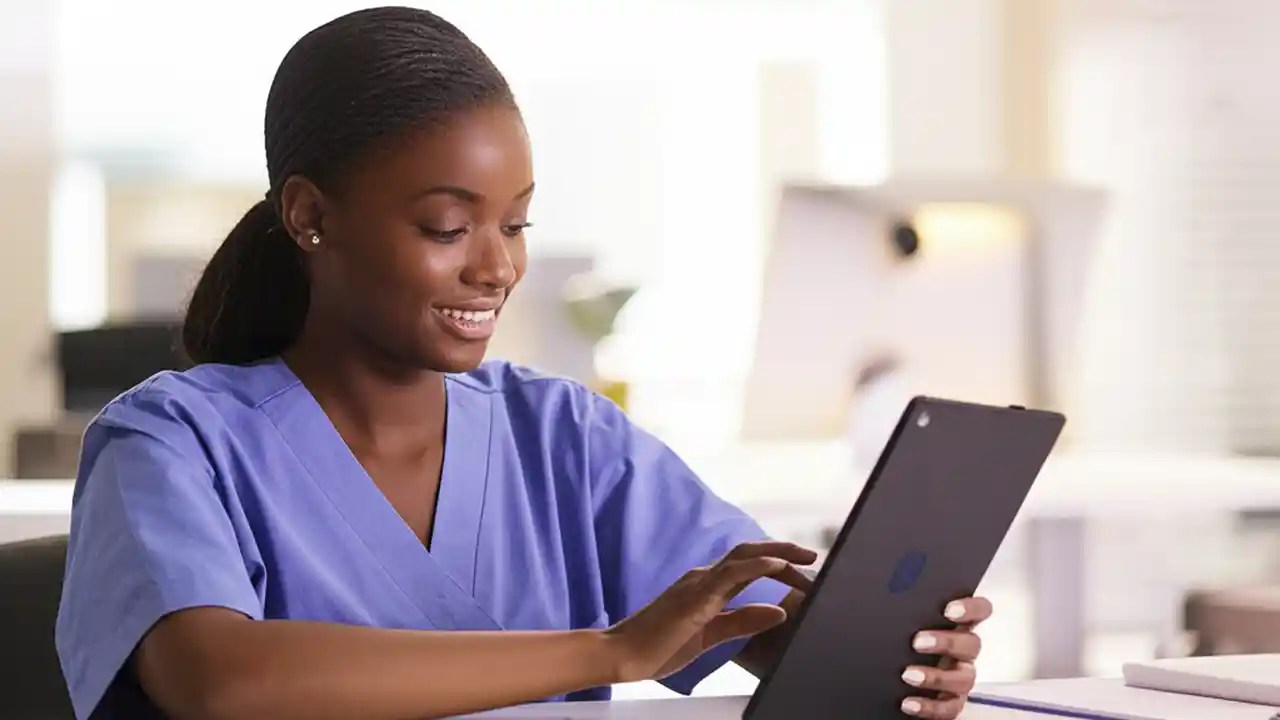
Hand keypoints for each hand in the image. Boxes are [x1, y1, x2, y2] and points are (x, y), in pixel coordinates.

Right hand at [603, 541, 816, 682]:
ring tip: (804, 556)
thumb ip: (743, 621)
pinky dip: (755, 566)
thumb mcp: (711, 635)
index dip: (776, 565)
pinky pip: (730, 575)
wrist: (623, 654)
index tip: (803, 572)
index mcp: (706, 587)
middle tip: (812, 556)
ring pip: (743, 557)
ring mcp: (698, 583)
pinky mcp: (694, 596)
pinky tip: (775, 567)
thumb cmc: (659, 646)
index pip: (748, 567)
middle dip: (783, 552)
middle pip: (750, 553)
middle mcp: (703, 577)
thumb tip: (778, 612)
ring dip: (776, 555)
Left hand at [900, 596, 992, 718]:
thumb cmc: (902, 640)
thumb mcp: (905, 621)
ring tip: (908, 674)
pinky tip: (909, 702)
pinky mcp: (951, 703)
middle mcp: (964, 651)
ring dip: (936, 677)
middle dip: (946, 642)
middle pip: (972, 644)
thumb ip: (906, 608)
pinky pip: (949, 709)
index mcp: (957, 626)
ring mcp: (960, 678)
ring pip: (963, 679)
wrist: (892, 677)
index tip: (949, 609)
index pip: (980, 610)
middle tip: (917, 641)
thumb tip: (882, 586)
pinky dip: (929, 707)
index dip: (971, 608)